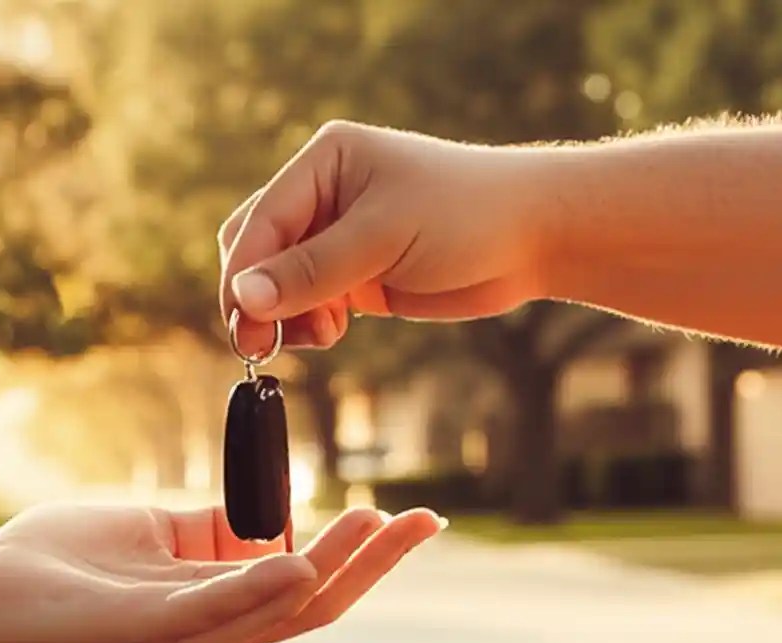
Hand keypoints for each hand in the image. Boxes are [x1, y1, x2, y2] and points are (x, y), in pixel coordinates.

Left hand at [0, 503, 443, 642]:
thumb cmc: (67, 557)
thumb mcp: (157, 528)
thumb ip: (212, 528)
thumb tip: (259, 514)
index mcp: (218, 604)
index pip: (308, 584)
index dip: (362, 556)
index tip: (405, 516)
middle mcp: (212, 630)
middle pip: (313, 606)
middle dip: (373, 566)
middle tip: (424, 523)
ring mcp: (182, 635)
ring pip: (277, 612)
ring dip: (334, 570)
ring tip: (379, 529)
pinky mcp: (145, 629)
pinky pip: (213, 611)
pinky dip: (261, 589)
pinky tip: (300, 565)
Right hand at [219, 121, 548, 353]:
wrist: (538, 237)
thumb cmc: (467, 215)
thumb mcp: (382, 238)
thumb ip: (311, 270)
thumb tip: (243, 297)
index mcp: (324, 161)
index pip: (260, 221)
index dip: (245, 274)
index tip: (244, 322)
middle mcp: (323, 193)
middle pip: (256, 249)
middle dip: (257, 296)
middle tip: (263, 342)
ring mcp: (338, 234)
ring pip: (277, 281)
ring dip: (284, 314)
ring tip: (319, 335)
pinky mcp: (356, 272)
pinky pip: (306, 300)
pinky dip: (308, 321)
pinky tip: (335, 330)